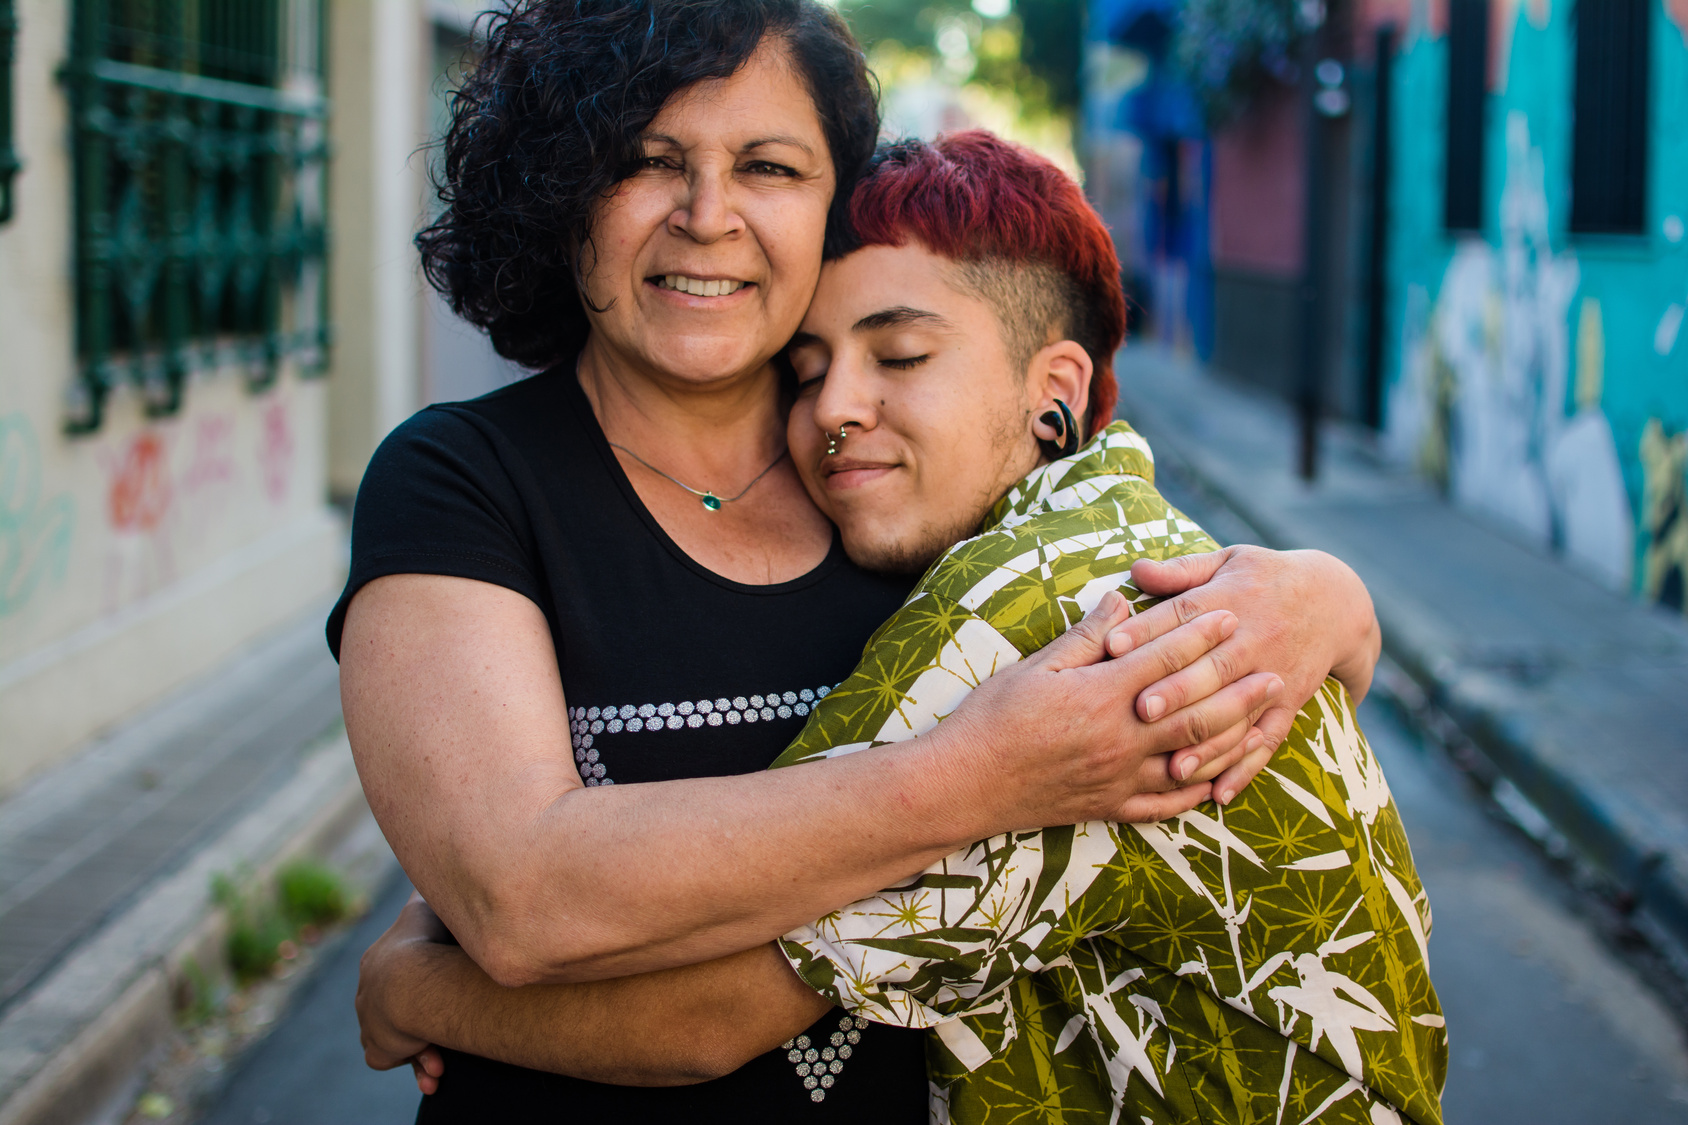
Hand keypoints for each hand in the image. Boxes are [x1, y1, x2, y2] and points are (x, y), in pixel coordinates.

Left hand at [357, 893, 451, 1090]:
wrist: (414, 980)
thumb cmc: (428, 940)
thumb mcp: (428, 904)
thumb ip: (431, 886)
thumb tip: (437, 853)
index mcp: (378, 961)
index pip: (400, 972)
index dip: (426, 982)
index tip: (447, 986)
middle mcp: (369, 993)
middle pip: (397, 1008)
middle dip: (424, 1018)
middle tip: (450, 1025)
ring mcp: (371, 1022)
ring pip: (398, 1037)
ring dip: (423, 1046)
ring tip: (445, 1057)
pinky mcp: (378, 1048)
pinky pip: (399, 1060)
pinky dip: (419, 1064)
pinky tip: (436, 1068)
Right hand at [940, 590, 1282, 831]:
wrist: (965, 784)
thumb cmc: (992, 718)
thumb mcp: (1035, 667)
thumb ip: (1086, 636)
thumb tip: (1122, 598)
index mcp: (1101, 696)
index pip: (1165, 659)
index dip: (1200, 634)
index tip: (1230, 615)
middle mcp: (1120, 740)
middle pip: (1196, 711)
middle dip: (1240, 690)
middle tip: (1276, 673)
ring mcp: (1120, 779)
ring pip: (1193, 759)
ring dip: (1233, 738)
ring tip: (1263, 720)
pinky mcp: (1111, 808)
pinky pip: (1167, 804)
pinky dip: (1199, 791)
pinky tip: (1219, 780)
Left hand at [1116, 546, 1379, 803]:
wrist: (1334, 602)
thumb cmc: (1263, 579)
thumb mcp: (1226, 562)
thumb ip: (1180, 571)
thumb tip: (1135, 570)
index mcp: (1229, 598)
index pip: (1183, 615)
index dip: (1148, 630)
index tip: (1113, 646)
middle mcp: (1252, 638)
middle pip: (1212, 667)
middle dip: (1178, 690)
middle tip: (1141, 709)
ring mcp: (1272, 674)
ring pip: (1238, 712)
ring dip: (1208, 741)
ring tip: (1174, 767)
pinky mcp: (1289, 703)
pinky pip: (1268, 739)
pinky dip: (1245, 768)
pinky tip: (1219, 794)